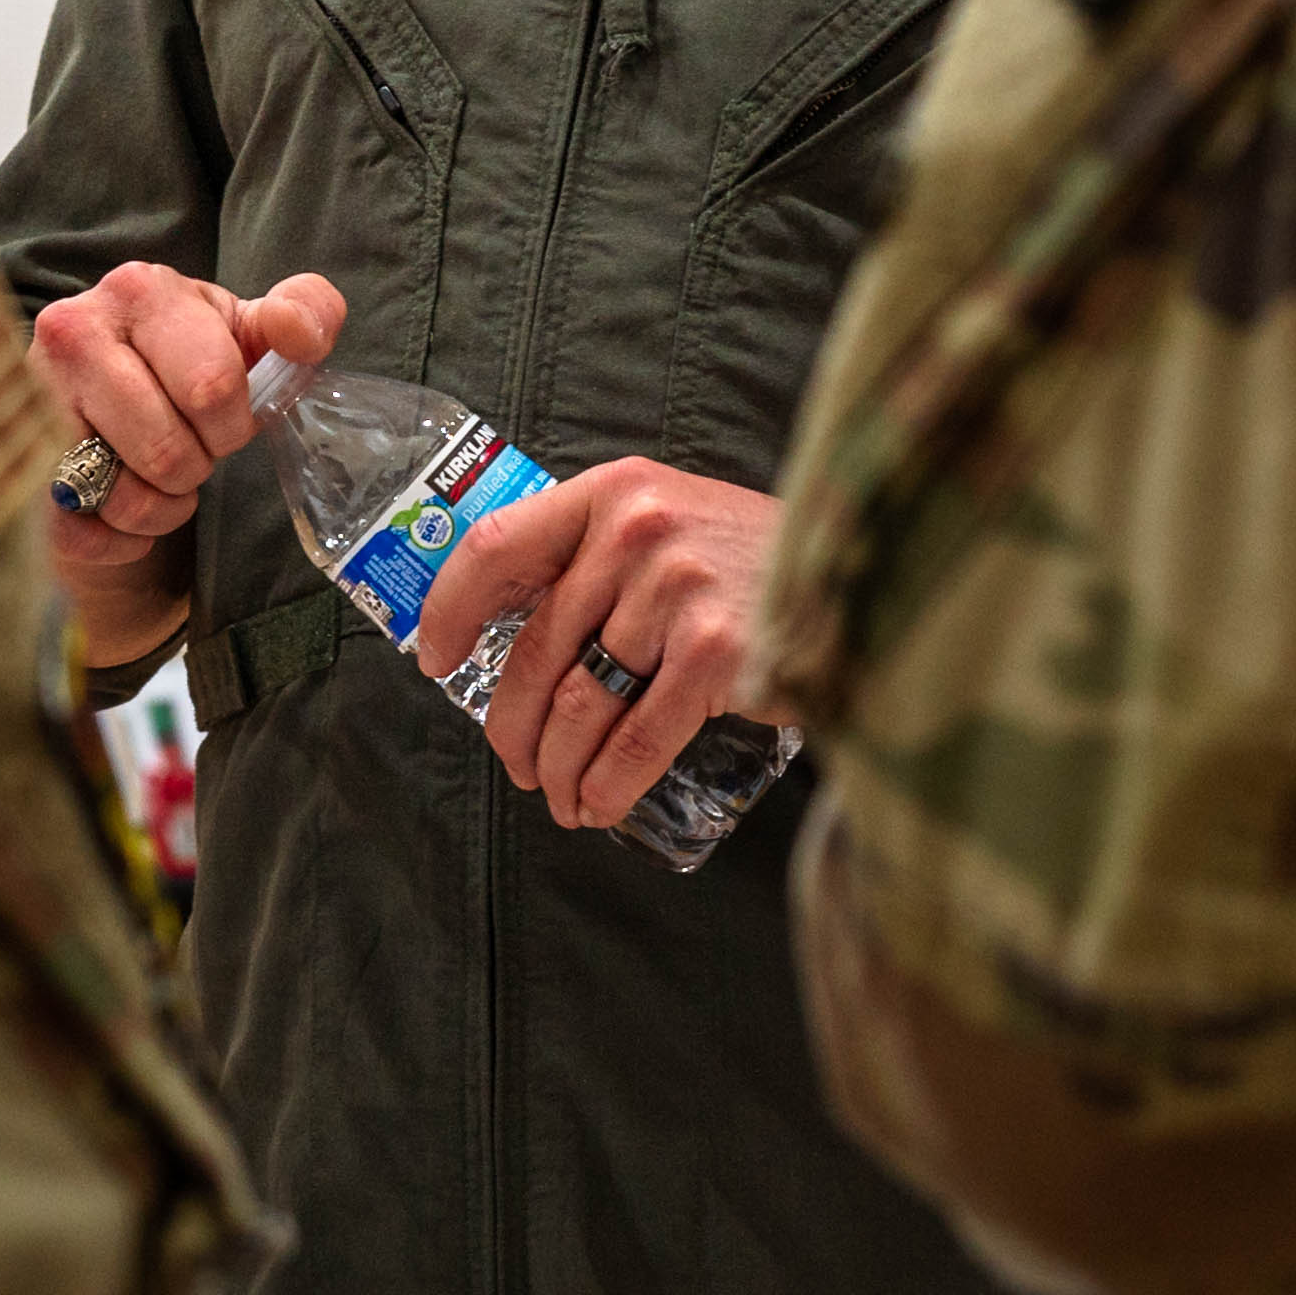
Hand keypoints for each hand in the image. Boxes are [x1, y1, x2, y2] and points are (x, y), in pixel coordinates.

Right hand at [25, 262, 341, 671]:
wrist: (100, 394)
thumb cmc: (185, 359)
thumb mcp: (246, 327)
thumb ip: (301, 312)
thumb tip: (296, 328)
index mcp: (139, 290)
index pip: (213, 386)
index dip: (235, 424)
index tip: (226, 420)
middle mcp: (72, 332)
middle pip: (167, 450)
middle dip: (197, 467)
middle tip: (190, 452)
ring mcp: (31, 399)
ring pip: (123, 496)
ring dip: (161, 510)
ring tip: (160, 481)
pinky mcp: (12, 460)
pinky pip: (80, 533)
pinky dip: (117, 541)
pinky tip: (121, 512)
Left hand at [409, 460, 775, 835]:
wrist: (861, 575)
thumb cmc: (750, 561)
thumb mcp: (667, 521)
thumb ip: (596, 556)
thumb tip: (507, 627)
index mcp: (614, 491)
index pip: (498, 546)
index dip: (451, 610)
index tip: (434, 659)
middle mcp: (638, 531)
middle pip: (537, 649)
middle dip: (514, 725)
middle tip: (518, 763)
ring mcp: (679, 590)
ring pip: (581, 704)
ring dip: (558, 767)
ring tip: (561, 795)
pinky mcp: (719, 652)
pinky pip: (635, 739)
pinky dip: (606, 784)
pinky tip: (598, 802)